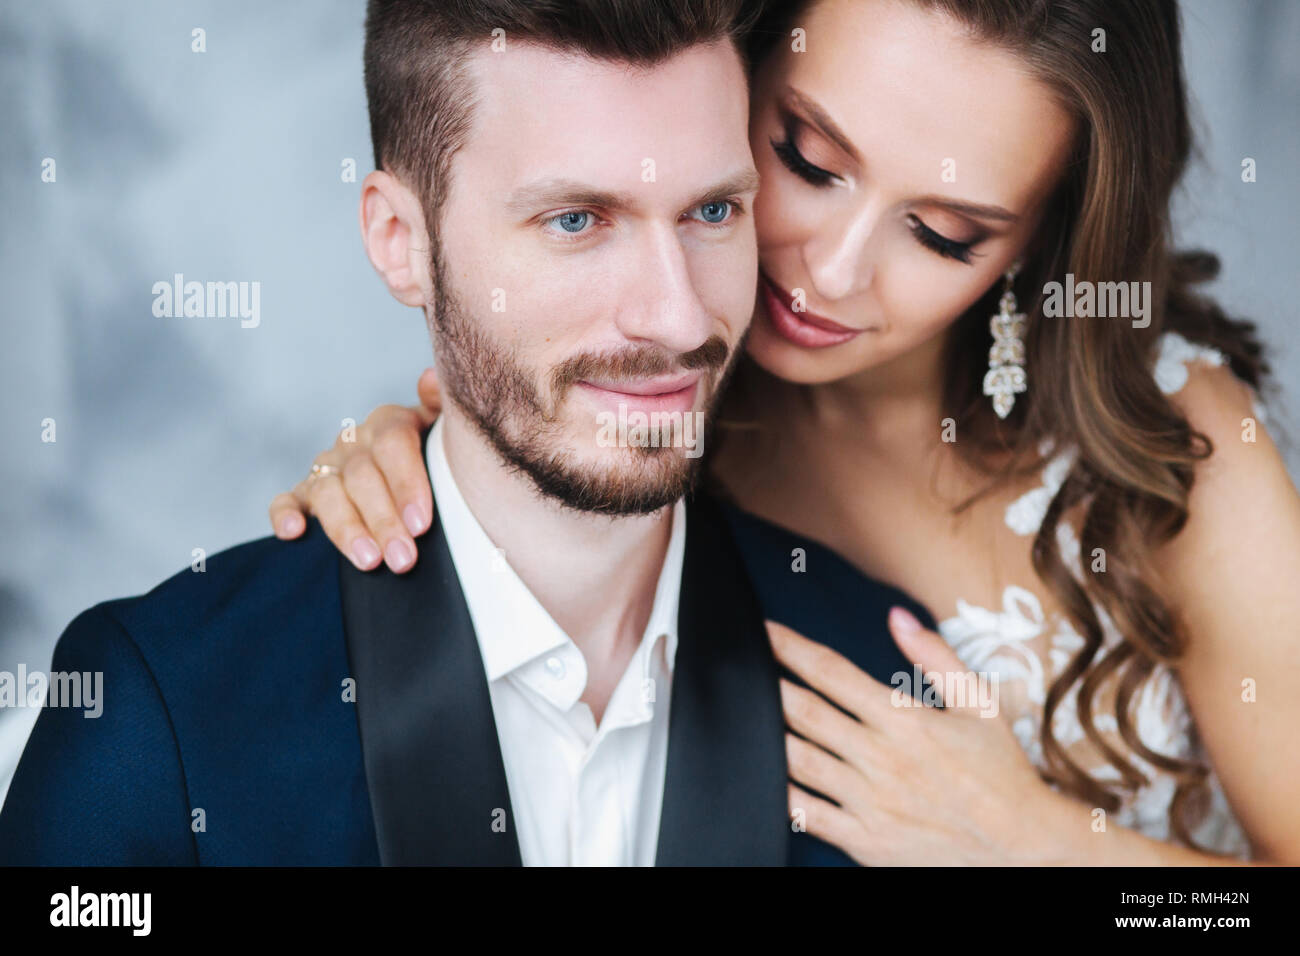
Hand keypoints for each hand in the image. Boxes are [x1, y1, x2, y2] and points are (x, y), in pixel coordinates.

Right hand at [269, 367, 441, 572]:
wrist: (422, 474)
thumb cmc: (440, 458)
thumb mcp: (450, 432)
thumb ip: (445, 408)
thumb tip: (430, 378)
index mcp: (391, 423)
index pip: (393, 445)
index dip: (406, 484)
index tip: (421, 524)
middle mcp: (355, 441)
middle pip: (362, 476)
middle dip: (383, 520)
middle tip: (403, 558)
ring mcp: (328, 466)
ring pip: (328, 493)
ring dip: (346, 528)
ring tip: (369, 561)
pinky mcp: (305, 493)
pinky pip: (287, 500)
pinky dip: (285, 514)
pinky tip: (293, 533)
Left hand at [769, 607, 1080, 864]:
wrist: (1024, 849)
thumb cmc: (1002, 775)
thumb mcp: (980, 704)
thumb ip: (935, 657)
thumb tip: (897, 617)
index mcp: (904, 720)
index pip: (833, 673)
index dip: (791, 648)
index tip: (764, 632)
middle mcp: (880, 758)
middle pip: (804, 713)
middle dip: (765, 684)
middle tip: (737, 665)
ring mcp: (869, 801)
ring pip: (798, 760)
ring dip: (766, 734)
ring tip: (741, 713)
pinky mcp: (864, 839)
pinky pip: (808, 814)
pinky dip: (781, 793)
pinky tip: (762, 775)